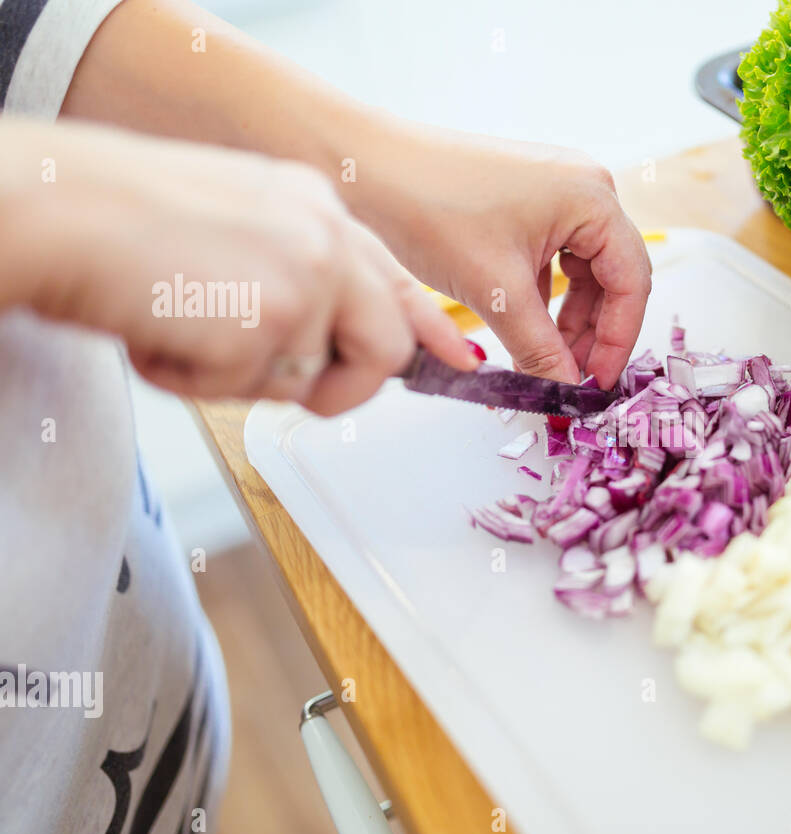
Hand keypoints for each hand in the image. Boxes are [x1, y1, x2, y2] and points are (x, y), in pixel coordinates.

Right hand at [4, 120, 476, 415]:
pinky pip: (253, 393)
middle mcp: (324, 237)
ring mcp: (309, 277)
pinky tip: (161, 331)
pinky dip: (197, 381)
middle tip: (273, 377)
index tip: (456, 362)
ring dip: (242, 377)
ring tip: (183, 326)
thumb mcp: (230, 229)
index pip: (393, 281)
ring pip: (312, 380)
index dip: (425, 332)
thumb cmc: (118, 221)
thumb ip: (291, 273)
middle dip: (342, 388)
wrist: (59, 211)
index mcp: (312, 208)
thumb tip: (325, 339)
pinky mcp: (278, 320)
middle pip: (386, 349)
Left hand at [345, 124, 651, 388]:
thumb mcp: (496, 293)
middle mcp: (584, 188)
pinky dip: (543, 299)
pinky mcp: (528, 200)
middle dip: (592, 334)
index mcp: (593, 198)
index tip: (599, 384)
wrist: (367, 167)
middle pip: (611, 278)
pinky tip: (524, 332)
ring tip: (544, 362)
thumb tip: (566, 391)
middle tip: (571, 381)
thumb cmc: (431, 208)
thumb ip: (540, 348)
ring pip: (582, 273)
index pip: (631, 282)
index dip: (618, 341)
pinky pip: (553, 259)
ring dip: (566, 321)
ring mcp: (556, 191)